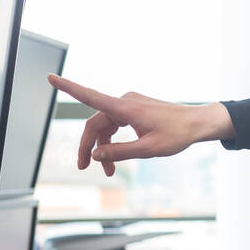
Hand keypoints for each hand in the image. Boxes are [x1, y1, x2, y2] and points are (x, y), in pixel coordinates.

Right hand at [47, 74, 234, 175]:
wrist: (198, 123)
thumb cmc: (177, 135)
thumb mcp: (148, 150)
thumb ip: (119, 153)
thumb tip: (95, 155)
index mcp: (126, 108)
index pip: (91, 97)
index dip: (69, 88)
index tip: (51, 77)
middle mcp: (124, 101)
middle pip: (96, 123)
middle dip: (89, 146)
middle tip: (84, 168)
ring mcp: (129, 104)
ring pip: (106, 125)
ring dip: (103, 147)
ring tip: (108, 171)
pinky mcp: (135, 108)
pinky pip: (116, 123)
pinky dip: (113, 140)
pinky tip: (116, 157)